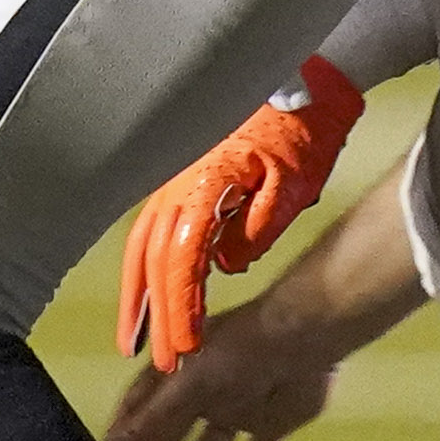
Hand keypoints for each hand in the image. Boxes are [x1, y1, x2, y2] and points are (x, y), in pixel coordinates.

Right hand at [106, 290, 349, 440]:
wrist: (305, 338)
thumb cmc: (241, 351)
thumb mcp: (190, 383)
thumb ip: (156, 417)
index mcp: (179, 375)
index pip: (140, 411)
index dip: (122, 439)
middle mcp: (205, 394)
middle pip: (169, 439)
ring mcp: (239, 410)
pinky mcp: (273, 424)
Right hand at [117, 56, 365, 372]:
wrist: (304, 77)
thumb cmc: (303, 126)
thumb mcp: (293, 181)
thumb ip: (259, 225)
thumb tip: (227, 264)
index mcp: (202, 186)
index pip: (182, 263)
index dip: (181, 310)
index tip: (186, 349)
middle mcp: (175, 185)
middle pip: (153, 262)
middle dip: (156, 317)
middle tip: (163, 364)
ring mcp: (171, 181)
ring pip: (142, 249)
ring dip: (138, 297)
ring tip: (135, 343)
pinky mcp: (178, 180)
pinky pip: (151, 232)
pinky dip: (146, 268)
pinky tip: (147, 295)